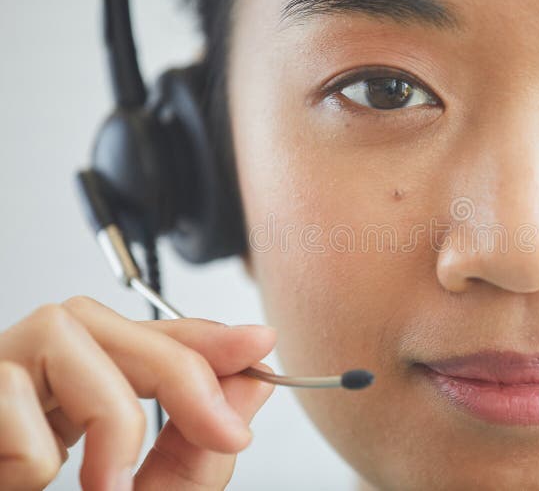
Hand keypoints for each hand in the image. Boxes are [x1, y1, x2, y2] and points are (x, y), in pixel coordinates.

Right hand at [0, 295, 275, 489]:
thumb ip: (194, 451)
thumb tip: (250, 388)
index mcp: (74, 397)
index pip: (143, 337)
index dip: (202, 333)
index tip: (258, 344)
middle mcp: (31, 382)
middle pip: (106, 319)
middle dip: (179, 367)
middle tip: (222, 431)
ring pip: (62, 331)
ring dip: (110, 412)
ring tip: (105, 483)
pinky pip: (6, 391)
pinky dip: (35, 452)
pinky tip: (22, 484)